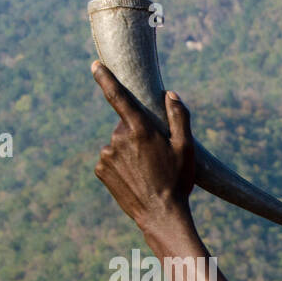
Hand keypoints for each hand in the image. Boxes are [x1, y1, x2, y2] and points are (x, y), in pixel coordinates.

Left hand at [91, 61, 194, 234]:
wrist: (161, 215)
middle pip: (125, 127)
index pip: (118, 97)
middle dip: (137, 135)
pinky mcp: (101, 170)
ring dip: (129, 152)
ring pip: (117, 145)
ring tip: (147, 173)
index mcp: (141, 130)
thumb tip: (170, 94)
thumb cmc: (178, 182)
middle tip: (155, 157)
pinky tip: (135, 179)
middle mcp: (119, 139)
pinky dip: (120, 166)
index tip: (95, 65)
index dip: (105, 79)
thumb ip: (179, 117)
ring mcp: (107, 155)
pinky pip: (110, 161)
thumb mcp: (186, 149)